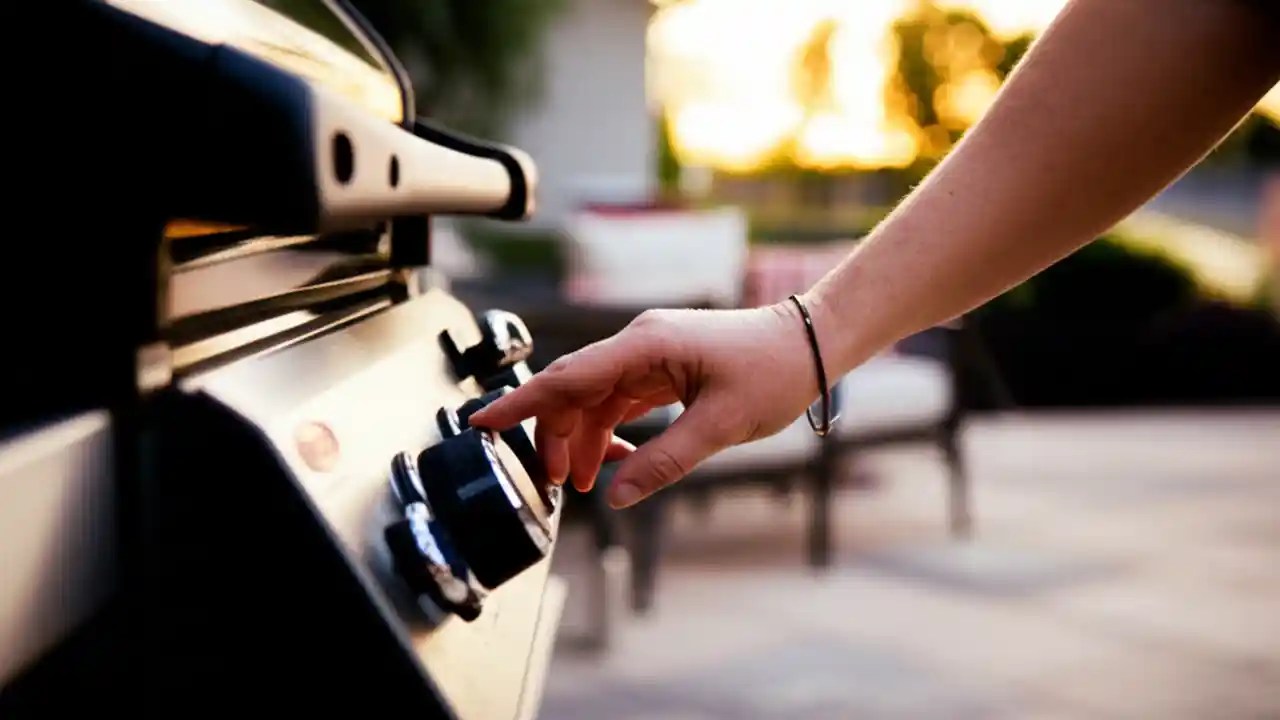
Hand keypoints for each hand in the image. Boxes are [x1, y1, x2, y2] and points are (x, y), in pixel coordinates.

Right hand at [468, 302, 821, 508]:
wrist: (809, 344)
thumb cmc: (773, 371)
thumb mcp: (721, 425)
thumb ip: (665, 461)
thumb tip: (619, 497)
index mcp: (646, 344)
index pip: (568, 376)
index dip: (522, 403)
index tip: (482, 423)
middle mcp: (639, 344)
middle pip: (574, 391)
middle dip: (558, 437)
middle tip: (561, 486)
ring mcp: (649, 354)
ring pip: (594, 399)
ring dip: (585, 440)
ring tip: (588, 483)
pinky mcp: (661, 368)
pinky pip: (619, 400)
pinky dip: (610, 432)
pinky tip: (617, 461)